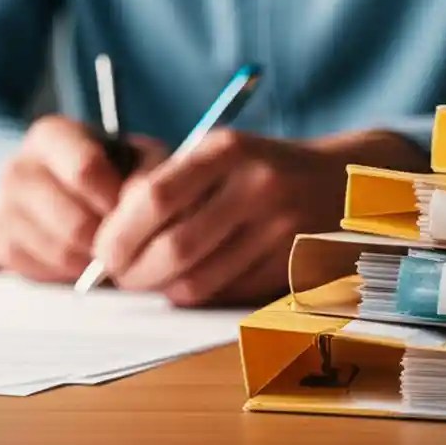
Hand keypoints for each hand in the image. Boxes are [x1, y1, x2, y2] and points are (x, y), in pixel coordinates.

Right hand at [0, 116, 166, 281]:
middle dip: (107, 237)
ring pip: (61, 251)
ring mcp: (3, 208)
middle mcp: (18, 167)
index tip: (131, 210)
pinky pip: (45, 272)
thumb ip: (148, 175)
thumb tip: (147, 208)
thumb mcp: (136, 157)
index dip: (116, 199)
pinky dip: (70, 272)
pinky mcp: (1, 246)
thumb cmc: (108, 171)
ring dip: (92, 259)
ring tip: (106, 248)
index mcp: (51, 135)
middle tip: (125, 240)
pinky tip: (81, 256)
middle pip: (74, 221)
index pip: (85, 169)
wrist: (59, 189)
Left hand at [92, 129, 427, 305]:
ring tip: (153, 280)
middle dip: (134, 272)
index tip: (103, 249)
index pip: (154, 197)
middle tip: (120, 276)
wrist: (342, 182)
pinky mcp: (291, 265)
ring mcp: (279, 229)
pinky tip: (195, 280)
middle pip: (174, 248)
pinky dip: (200, 294)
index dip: (119, 232)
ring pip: (198, 280)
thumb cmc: (263, 170)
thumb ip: (172, 184)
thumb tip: (112, 236)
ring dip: (163, 289)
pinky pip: (226, 293)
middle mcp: (256, 187)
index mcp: (228, 151)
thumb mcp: (222, 155)